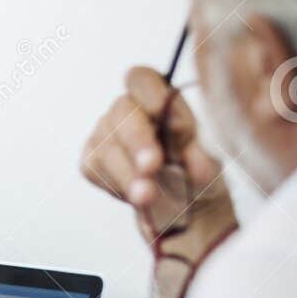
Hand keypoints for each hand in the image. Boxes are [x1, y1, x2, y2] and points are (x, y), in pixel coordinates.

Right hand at [81, 66, 238, 297]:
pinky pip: (94, 169)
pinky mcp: (92, 163)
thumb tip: (177, 126)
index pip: (141, 79)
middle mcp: (127, 113)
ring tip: (148, 196)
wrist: (189, 218)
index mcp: (159, 100)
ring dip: (127, 173)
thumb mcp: (205, 158)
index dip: (149, 94)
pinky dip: (116, 185)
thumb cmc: (199, 180)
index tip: (163, 116)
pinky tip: (136, 197)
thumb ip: (189, 139)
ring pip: (106, 145)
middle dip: (137, 141)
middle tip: (152, 166)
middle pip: (121, 112)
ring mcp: (104, 136)